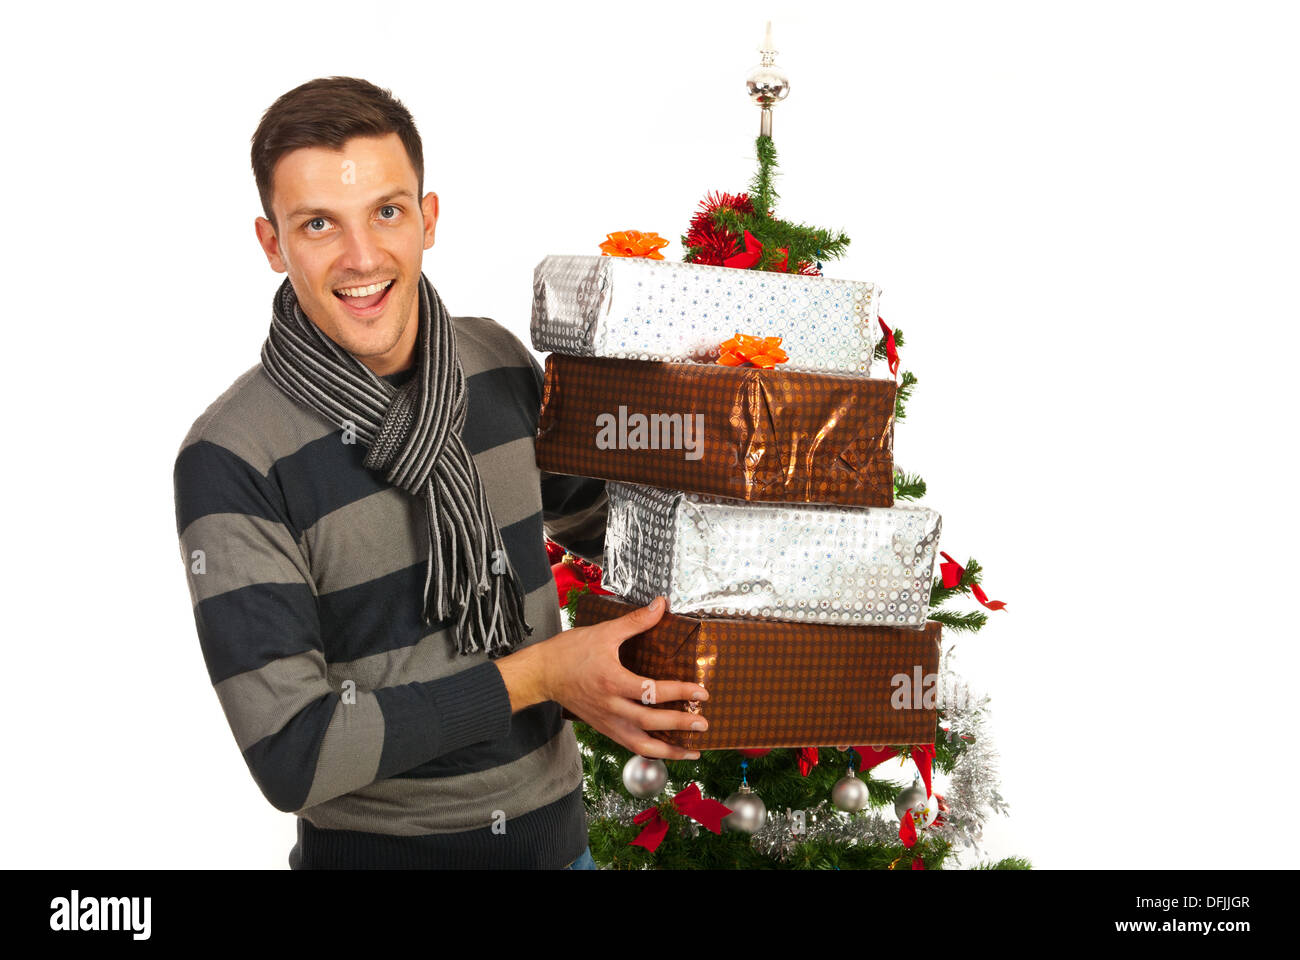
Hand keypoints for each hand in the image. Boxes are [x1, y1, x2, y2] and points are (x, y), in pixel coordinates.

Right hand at [539, 595, 708, 759]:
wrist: (542, 674)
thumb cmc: (570, 652)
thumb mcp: (604, 632)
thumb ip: (636, 621)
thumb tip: (661, 605)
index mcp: (612, 681)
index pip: (652, 692)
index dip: (679, 692)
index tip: (701, 692)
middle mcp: (611, 707)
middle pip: (650, 722)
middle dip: (680, 725)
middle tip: (703, 723)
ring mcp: (607, 722)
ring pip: (641, 745)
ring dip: (669, 750)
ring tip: (693, 750)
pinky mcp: (604, 728)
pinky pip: (631, 746)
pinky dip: (652, 751)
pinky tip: (667, 749)